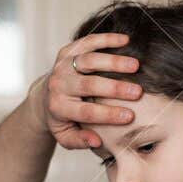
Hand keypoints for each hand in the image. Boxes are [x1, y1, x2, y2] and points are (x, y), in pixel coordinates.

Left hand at [36, 33, 142, 149]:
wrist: (45, 96)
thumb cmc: (63, 120)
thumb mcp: (66, 136)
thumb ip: (80, 141)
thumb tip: (96, 141)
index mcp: (58, 107)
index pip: (85, 112)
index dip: (108, 115)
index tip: (130, 117)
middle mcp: (58, 84)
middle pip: (88, 85)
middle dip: (114, 88)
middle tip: (137, 92)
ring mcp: (62, 65)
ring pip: (89, 60)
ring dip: (114, 62)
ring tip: (136, 66)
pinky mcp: (68, 51)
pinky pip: (88, 42)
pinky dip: (106, 39)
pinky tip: (126, 40)